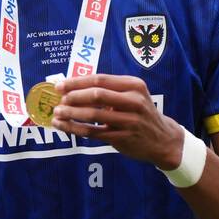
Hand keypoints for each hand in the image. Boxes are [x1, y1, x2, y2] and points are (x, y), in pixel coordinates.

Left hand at [51, 74, 184, 168]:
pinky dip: (75, 129)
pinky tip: (63, 126)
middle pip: (97, 95)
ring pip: (93, 114)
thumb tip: (73, 87)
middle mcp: (133, 101)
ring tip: (57, 114)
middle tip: (58, 101)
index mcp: (133, 85)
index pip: (100, 79)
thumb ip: (108, 90)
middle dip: (73, 96)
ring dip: (71, 114)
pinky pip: (93, 132)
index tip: (60, 85)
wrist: (162, 139)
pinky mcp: (122, 137)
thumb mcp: (132, 96)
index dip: (77, 82)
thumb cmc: (140, 114)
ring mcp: (129, 120)